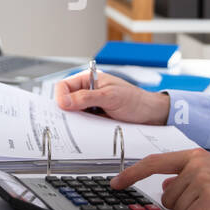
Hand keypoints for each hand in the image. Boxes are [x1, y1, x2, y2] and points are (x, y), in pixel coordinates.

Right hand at [54, 70, 169, 123]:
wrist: (149, 114)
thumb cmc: (134, 100)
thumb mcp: (110, 97)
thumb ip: (86, 97)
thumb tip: (64, 101)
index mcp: (88, 79)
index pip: (63, 86)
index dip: (60, 97)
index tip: (64, 108)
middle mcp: (87, 91)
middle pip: (65, 100)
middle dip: (65, 110)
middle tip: (70, 120)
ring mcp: (90, 105)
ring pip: (72, 113)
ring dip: (75, 120)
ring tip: (83, 124)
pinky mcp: (94, 117)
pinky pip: (81, 123)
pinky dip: (82, 127)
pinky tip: (88, 130)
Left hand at [111, 149, 209, 209]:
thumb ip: (186, 177)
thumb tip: (164, 185)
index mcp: (194, 156)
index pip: (154, 163)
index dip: (132, 174)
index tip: (116, 184)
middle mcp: (196, 165)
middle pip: (166, 196)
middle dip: (184, 206)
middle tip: (209, 203)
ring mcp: (202, 180)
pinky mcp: (208, 198)